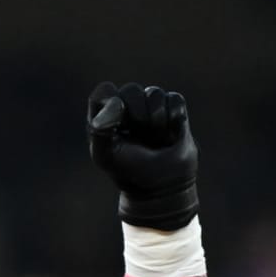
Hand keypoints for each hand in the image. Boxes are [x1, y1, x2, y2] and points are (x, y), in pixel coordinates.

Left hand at [87, 82, 198, 229]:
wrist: (162, 186)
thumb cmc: (128, 171)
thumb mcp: (105, 155)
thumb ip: (100, 129)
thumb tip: (116, 102)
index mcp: (105, 113)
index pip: (104, 91)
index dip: (111, 104)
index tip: (117, 125)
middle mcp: (127, 105)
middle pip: (132, 90)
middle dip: (137, 117)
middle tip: (139, 138)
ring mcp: (150, 105)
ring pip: (155, 94)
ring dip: (156, 122)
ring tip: (155, 139)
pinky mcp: (173, 108)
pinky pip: (175, 100)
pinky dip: (174, 119)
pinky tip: (170, 135)